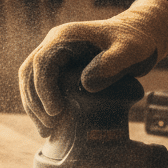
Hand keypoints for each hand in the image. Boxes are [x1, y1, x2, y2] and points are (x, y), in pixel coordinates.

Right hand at [19, 0, 167, 134]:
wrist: (138, 35)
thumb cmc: (135, 41)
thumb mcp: (130, 51)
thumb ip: (111, 64)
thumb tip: (85, 85)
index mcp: (65, 37)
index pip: (42, 62)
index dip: (44, 89)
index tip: (56, 112)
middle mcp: (54, 44)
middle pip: (29, 73)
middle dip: (34, 102)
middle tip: (49, 127)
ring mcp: (55, 55)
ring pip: (30, 81)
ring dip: (34, 106)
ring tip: (46, 131)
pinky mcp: (59, 67)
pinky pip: (41, 86)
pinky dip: (42, 106)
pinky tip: (50, 126)